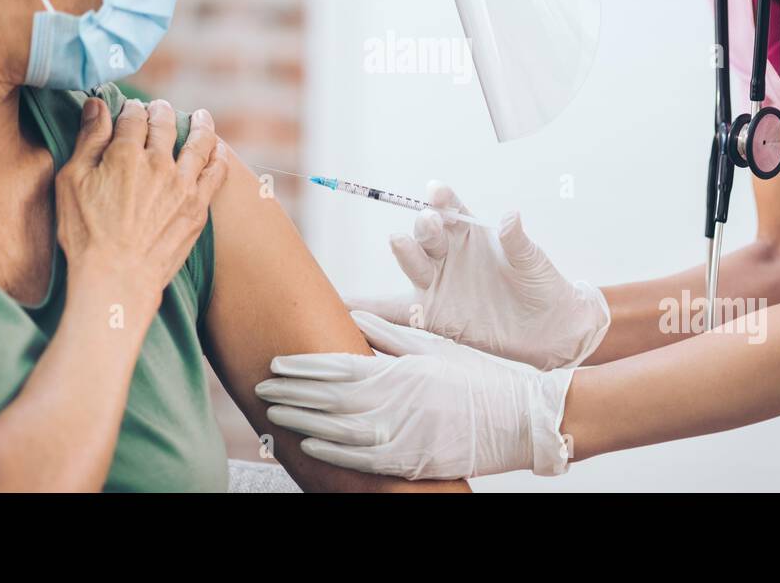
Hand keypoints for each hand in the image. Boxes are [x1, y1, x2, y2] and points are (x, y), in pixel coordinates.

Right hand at [57, 97, 227, 308]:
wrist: (117, 277)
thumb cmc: (85, 233)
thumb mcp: (72, 181)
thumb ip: (88, 140)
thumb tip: (97, 104)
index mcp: (125, 153)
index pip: (132, 117)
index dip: (130, 109)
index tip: (130, 108)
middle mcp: (159, 162)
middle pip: (164, 125)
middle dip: (161, 111)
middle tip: (160, 108)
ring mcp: (183, 184)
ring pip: (198, 142)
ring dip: (200, 125)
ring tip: (201, 116)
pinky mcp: (198, 206)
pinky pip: (216, 172)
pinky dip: (218, 155)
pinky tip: (219, 149)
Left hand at [255, 311, 574, 480]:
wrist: (517, 417)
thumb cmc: (476, 376)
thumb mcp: (431, 346)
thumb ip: (388, 335)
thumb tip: (351, 318)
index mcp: (396, 370)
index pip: (334, 368)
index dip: (300, 367)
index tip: (275, 363)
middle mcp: (392, 403)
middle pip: (326, 399)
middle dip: (290, 393)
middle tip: (262, 387)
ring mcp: (399, 436)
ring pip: (334, 430)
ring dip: (301, 421)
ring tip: (275, 414)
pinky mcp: (408, 461)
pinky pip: (359, 460)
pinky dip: (329, 453)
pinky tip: (307, 445)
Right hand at [347, 182, 610, 369]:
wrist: (552, 329)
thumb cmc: (542, 286)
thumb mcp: (532, 260)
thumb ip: (517, 240)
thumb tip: (510, 216)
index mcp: (470, 233)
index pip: (451, 209)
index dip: (442, 199)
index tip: (437, 191)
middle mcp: (448, 254)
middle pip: (428, 235)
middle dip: (426, 226)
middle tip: (429, 221)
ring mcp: (438, 283)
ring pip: (413, 264)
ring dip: (406, 252)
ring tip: (400, 241)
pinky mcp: (433, 314)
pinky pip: (397, 311)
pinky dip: (371, 308)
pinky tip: (349, 306)